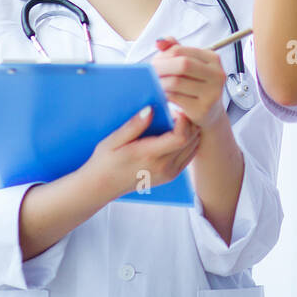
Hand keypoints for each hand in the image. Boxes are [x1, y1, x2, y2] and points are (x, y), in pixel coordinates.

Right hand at [84, 105, 200, 201]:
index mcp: (149, 155)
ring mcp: (169, 173)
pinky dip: (190, 142)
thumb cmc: (105, 161)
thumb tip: (151, 109)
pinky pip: (190, 156)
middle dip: (189, 122)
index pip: (181, 137)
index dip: (184, 121)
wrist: (102, 187)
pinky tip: (178, 134)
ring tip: (176, 122)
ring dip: (191, 132)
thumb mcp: (113, 140)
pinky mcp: (171, 176)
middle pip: (191, 140)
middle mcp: (163, 166)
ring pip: (194, 147)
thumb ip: (134, 126)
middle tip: (176, 112)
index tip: (174, 110)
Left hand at [154, 37, 228, 129]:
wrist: (210, 113)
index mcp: (213, 59)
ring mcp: (212, 92)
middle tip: (149, 73)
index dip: (163, 55)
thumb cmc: (196, 86)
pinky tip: (160, 95)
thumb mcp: (189, 65)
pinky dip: (163, 95)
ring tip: (153, 84)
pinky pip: (175, 98)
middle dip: (160, 67)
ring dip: (159, 82)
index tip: (153, 62)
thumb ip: (174, 50)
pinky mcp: (203, 108)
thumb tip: (159, 41)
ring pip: (176, 82)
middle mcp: (217, 74)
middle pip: (182, 64)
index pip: (181, 50)